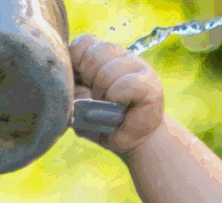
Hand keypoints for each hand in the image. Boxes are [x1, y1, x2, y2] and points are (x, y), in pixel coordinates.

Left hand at [69, 35, 164, 155]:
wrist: (135, 141)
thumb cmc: (104, 121)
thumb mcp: (78, 107)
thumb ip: (71, 94)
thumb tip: (82, 91)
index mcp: (103, 55)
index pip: (84, 43)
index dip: (76, 61)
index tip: (81, 82)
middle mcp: (121, 55)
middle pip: (95, 53)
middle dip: (89, 79)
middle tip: (96, 97)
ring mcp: (138, 66)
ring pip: (108, 70)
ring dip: (103, 91)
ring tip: (108, 104)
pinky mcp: (150, 83)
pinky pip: (126, 84)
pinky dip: (117, 97)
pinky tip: (120, 106)